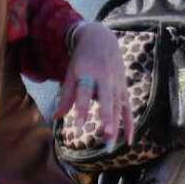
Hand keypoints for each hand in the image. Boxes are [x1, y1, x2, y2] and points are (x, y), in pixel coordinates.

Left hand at [54, 21, 131, 143]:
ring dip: (116, 125)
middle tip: (106, 134)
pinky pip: (128, 109)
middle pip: (106, 100)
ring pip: (117, 107)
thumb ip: (66, 96)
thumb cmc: (82, 59)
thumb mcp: (71, 73)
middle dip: (107, 117)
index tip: (78, 126)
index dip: (81, 109)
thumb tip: (55, 117)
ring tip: (111, 143)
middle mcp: (104, 78)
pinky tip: (128, 140)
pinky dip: (129, 124)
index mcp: (88, 73)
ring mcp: (116, 84)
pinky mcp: (124, 89)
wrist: (101, 39)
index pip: (84, 93)